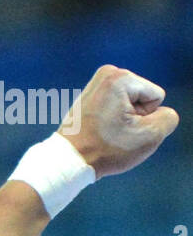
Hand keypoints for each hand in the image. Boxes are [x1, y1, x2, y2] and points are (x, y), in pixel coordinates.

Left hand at [59, 65, 178, 177]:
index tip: (123, 130)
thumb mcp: (148, 137)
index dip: (146, 118)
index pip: (156, 97)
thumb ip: (167, 119)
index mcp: (121, 77)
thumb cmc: (105, 150)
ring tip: (103, 134)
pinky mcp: (89, 96)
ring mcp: (96, 83)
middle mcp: (107, 73)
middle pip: (142, 98)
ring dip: (122, 122)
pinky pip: (114, 109)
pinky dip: (110, 122)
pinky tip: (96, 132)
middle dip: (134, 119)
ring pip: (129, 105)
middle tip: (112, 134)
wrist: (68, 162)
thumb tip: (161, 113)